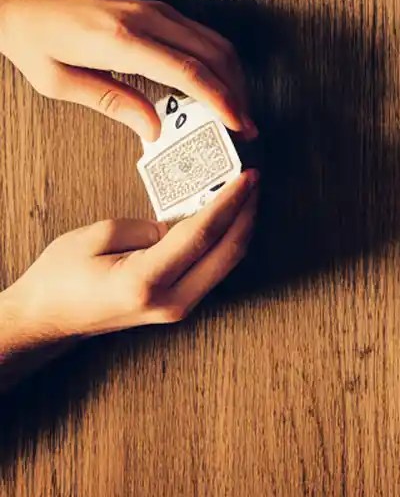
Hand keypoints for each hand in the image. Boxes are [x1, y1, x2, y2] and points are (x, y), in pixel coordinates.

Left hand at [0, 0, 253, 141]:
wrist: (21, 0)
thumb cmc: (34, 39)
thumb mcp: (60, 82)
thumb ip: (112, 103)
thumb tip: (153, 129)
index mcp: (120, 40)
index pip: (187, 70)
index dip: (219, 99)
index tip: (237, 124)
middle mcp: (145, 19)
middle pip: (214, 55)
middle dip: (237, 94)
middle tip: (244, 128)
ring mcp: (155, 10)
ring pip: (215, 43)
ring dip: (233, 79)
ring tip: (237, 112)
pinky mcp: (157, 10)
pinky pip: (203, 36)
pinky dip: (219, 64)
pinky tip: (218, 87)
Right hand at [0, 171, 258, 338]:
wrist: (47, 320)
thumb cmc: (61, 278)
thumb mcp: (93, 238)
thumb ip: (144, 227)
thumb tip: (181, 223)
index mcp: (146, 281)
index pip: (202, 235)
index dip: (230, 203)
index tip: (248, 177)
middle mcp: (170, 301)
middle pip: (227, 253)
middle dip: (247, 213)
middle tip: (255, 181)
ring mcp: (178, 309)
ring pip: (226, 264)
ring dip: (241, 227)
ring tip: (247, 194)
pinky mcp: (179, 306)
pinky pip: (214, 269)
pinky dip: (226, 242)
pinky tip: (228, 219)